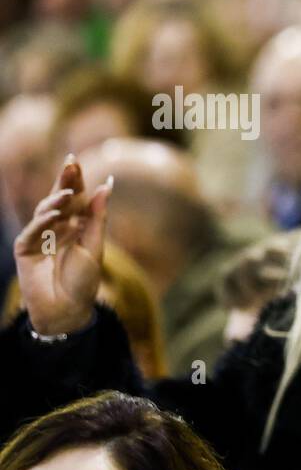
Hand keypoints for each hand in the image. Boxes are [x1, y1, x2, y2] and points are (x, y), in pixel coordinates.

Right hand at [14, 156, 111, 335]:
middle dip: (64, 181)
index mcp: (73, 225)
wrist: (68, 309)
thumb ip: (97, 217)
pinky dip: (43, 222)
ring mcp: (38, 237)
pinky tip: (55, 214)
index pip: (74, 198)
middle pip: (57, 199)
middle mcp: (55, 227)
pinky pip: (33, 231)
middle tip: (70, 163)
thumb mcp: (94, 246)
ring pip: (44, 212)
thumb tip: (106, 185)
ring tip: (69, 192)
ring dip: (56, 201)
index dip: (74, 180)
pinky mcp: (25, 249)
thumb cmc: (83, 280)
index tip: (75, 160)